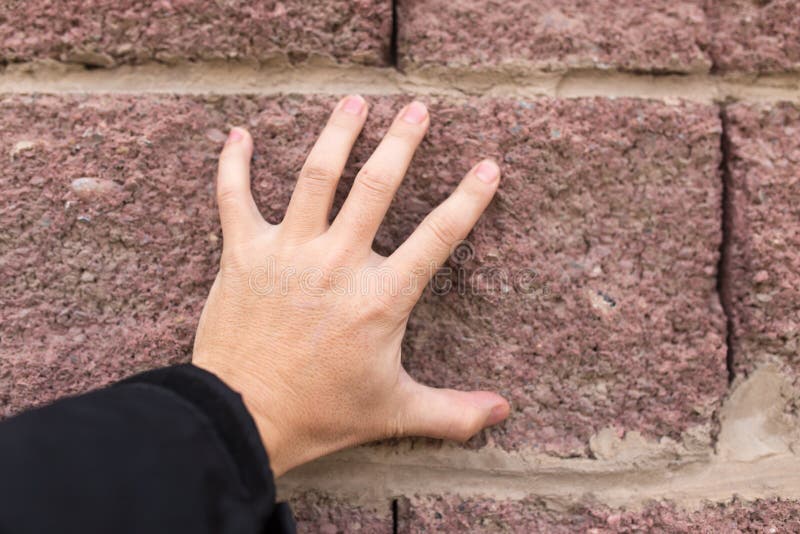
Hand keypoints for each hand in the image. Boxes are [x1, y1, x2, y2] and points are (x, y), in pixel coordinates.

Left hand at [192, 96, 509, 475]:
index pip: (438, 237)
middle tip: (417, 110)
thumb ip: (455, 413)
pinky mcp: (244, 253)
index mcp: (381, 296)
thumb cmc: (322, 414)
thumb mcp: (396, 412)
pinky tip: (239, 134)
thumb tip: (505, 413)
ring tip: (354, 102)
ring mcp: (289, 252)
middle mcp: (338, 262)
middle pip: (377, 187)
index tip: (487, 167)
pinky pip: (234, 195)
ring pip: (317, 176)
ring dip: (338, 134)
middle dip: (401, 142)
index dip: (468, 199)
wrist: (244, 418)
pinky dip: (234, 162)